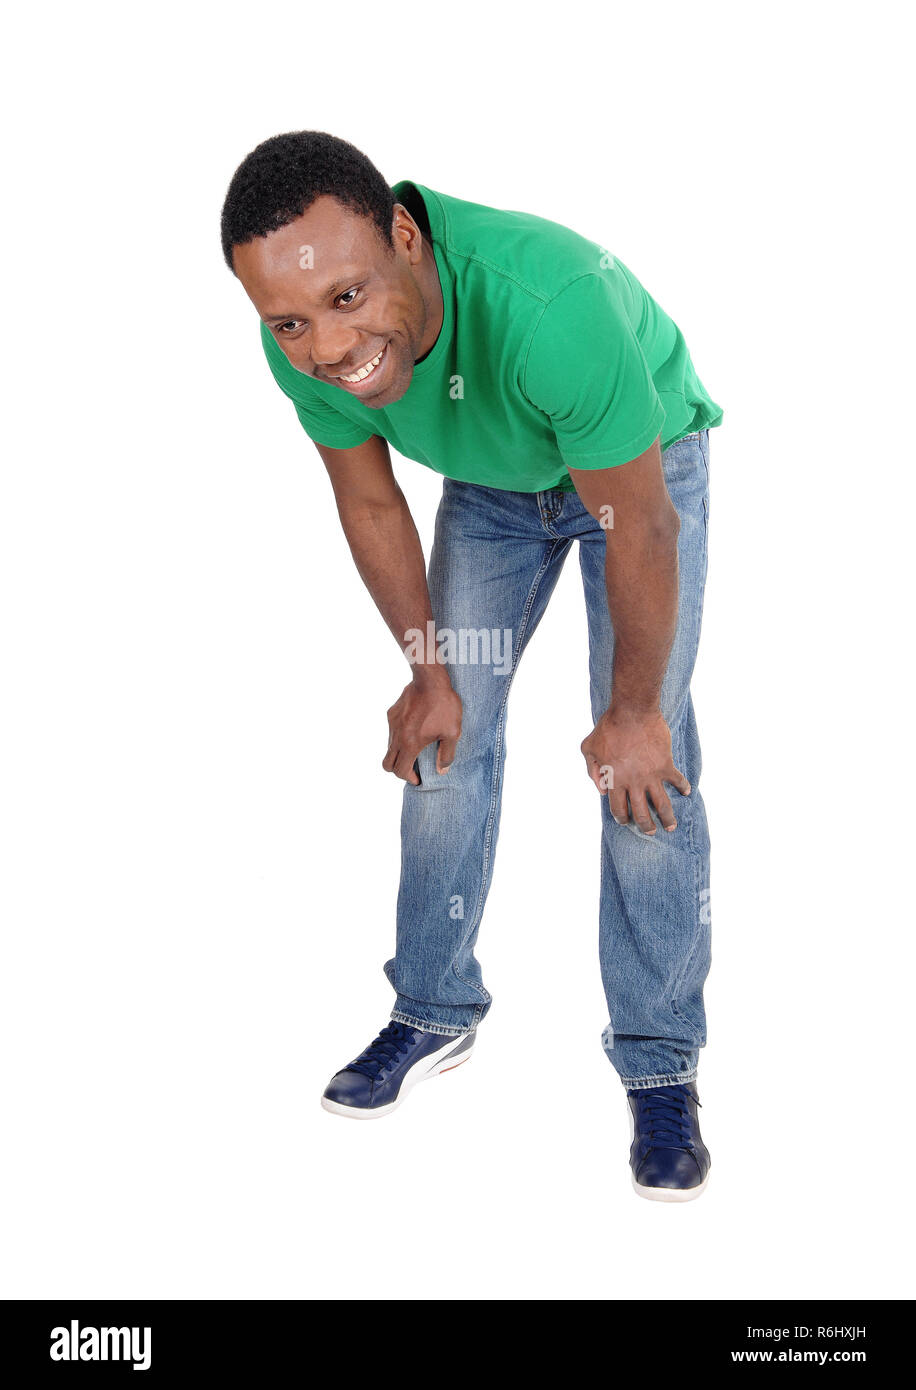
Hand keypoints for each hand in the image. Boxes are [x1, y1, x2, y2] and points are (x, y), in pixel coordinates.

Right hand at [383, 672, 461, 784]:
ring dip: (399, 753)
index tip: (418, 779)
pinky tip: (415, 729)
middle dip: (398, 770)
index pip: (400, 770)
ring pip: (389, 747)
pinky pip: (392, 731)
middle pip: (387, 764)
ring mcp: (392, 724)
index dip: (409, 778)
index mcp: (410, 744)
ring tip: (416, 748)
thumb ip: (447, 754)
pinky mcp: (392, 713)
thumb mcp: (452, 732)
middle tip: (413, 768)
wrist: (430, 679)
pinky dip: (400, 737)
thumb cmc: (443, 705)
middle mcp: (396, 736)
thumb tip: (442, 770)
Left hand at [580, 708, 690, 832]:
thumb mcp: (589, 747)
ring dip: (668, 818)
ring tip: (671, 826)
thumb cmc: (608, 728)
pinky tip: (687, 791)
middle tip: (651, 831)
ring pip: (662, 804)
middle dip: (647, 826)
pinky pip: (677, 780)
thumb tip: (600, 789)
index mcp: (615, 780)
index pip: (618, 809)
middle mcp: (633, 783)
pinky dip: (684, 787)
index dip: (622, 818)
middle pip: (641, 813)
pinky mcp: (666, 765)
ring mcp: (651, 775)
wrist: (632, 711)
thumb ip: (592, 770)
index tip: (626, 821)